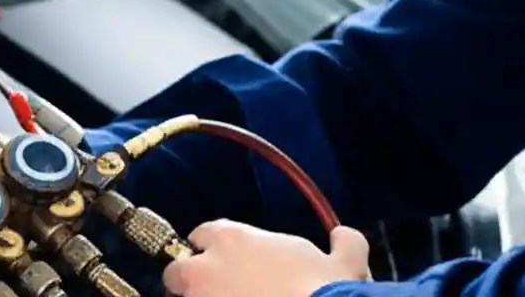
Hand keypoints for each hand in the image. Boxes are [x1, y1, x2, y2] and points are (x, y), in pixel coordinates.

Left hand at [163, 219, 370, 296]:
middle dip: (193, 279)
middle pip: (179, 269)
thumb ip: (344, 243)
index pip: (203, 234)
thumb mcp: (345, 262)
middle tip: (218, 292)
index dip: (215, 248)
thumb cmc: (328, 292)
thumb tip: (345, 236)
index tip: (229, 262)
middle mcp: (207, 267)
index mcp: (232, 239)